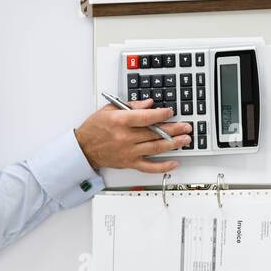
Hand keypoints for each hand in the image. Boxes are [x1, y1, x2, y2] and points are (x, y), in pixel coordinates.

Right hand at [73, 100, 192, 173]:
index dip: (161, 114)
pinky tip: (174, 162)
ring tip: (186, 139)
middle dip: (174, 129)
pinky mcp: (129, 163)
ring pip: (156, 148)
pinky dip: (163, 166)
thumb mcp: (109, 109)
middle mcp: (125, 137)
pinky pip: (149, 167)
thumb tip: (149, 103)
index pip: (146, 117)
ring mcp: (129, 151)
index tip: (171, 112)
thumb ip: (131, 105)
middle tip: (186, 126)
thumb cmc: (95, 128)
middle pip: (155, 133)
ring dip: (173, 144)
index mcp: (120, 121)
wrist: (83, 148)